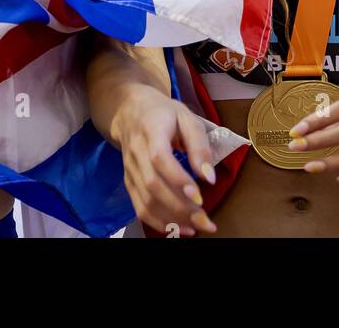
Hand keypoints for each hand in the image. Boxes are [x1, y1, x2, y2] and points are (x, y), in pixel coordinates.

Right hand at [110, 85, 217, 235]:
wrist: (129, 110)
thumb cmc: (164, 113)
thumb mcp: (186, 118)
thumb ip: (199, 145)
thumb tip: (209, 178)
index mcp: (151, 129)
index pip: (159, 158)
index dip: (178, 179)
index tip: (200, 197)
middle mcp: (136, 151)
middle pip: (152, 184)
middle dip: (180, 207)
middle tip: (205, 221)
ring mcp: (129, 168)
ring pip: (145, 200)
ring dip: (171, 219)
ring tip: (196, 227)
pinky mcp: (128, 181)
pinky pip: (139, 207)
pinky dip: (158, 223)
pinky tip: (178, 228)